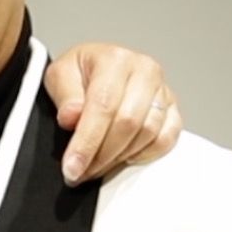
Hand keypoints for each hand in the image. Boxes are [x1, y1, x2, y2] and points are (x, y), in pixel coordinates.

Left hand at [44, 42, 182, 184]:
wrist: (99, 67)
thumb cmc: (82, 72)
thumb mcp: (59, 75)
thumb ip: (64, 95)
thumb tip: (72, 117)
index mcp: (115, 59)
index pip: (103, 105)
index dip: (87, 141)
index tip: (73, 167)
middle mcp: (144, 71)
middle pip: (128, 122)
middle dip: (102, 155)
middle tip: (81, 172)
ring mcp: (162, 90)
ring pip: (148, 133)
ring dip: (120, 157)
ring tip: (97, 165)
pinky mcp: (172, 108)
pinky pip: (166, 139)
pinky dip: (146, 154)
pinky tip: (124, 157)